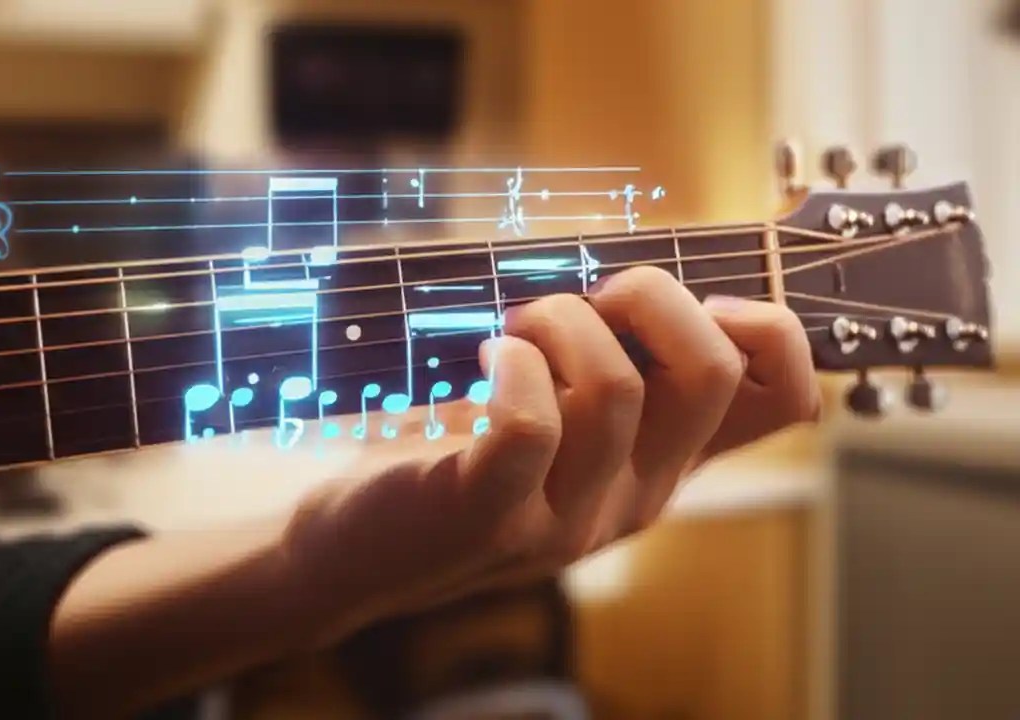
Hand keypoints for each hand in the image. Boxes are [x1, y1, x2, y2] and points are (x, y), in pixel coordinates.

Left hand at [284, 267, 819, 642]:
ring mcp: (569, 518)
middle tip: (583, 297)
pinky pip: (532, 426)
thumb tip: (643, 275)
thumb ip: (610, 364)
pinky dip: (511, 369)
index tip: (700, 298)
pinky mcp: (494, 518)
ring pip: (615, 388)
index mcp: (662, 461)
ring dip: (556, 322)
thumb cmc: (456, 455)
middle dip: (651, 296)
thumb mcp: (558, 414)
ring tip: (509, 333)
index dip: (771, 330)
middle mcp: (636, 496)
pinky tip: (485, 363)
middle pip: (710, 374)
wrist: (357, 552)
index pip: (782, 401)